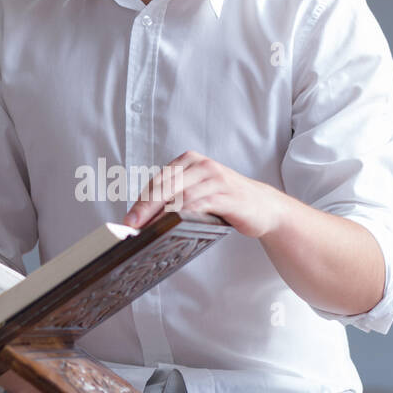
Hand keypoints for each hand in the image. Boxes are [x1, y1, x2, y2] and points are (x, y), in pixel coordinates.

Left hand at [122, 149, 283, 238]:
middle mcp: (202, 165)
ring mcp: (215, 179)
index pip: (158, 180)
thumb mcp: (198, 191)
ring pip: (181, 195)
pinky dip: (184, 215)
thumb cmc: (226, 200)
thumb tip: (143, 218)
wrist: (264, 206)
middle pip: (166, 186)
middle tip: (132, 226)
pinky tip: (173, 226)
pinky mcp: (227, 195)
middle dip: (145, 208)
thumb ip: (175, 198)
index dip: (141, 200)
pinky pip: (200, 203)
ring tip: (149, 230)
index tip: (128, 219)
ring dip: (162, 214)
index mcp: (190, 161)